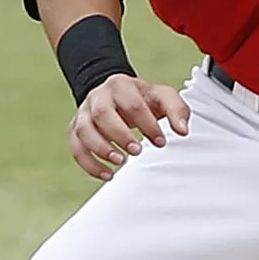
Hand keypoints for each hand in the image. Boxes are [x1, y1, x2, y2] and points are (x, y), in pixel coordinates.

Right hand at [68, 74, 190, 180]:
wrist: (120, 96)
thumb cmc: (144, 100)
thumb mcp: (163, 97)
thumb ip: (177, 110)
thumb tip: (182, 131)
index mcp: (121, 85)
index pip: (132, 104)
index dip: (147, 125)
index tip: (160, 141)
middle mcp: (98, 96)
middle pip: (102, 114)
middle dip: (120, 135)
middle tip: (138, 151)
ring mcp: (84, 112)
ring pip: (84, 130)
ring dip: (101, 149)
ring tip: (121, 162)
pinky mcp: (76, 128)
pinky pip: (76, 147)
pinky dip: (89, 164)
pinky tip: (107, 174)